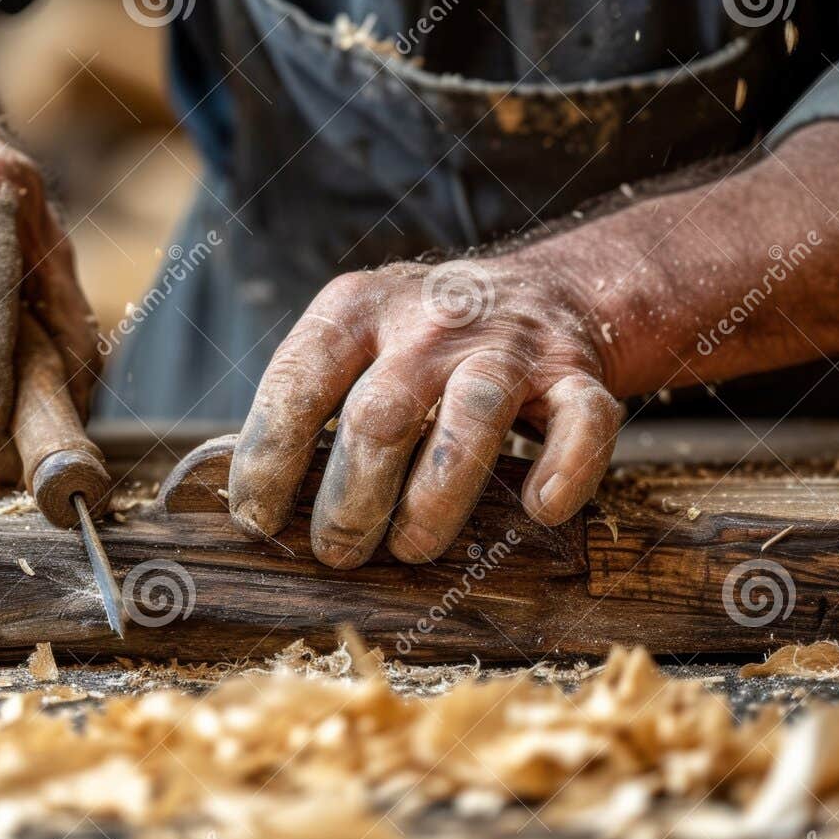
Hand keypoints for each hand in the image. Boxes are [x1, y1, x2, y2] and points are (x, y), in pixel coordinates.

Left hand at [228, 255, 623, 567]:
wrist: (546, 288)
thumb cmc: (426, 342)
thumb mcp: (359, 339)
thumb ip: (315, 398)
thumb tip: (258, 504)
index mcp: (359, 307)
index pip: (298, 381)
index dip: (268, 457)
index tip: (257, 518)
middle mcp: (432, 319)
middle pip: (380, 416)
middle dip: (349, 501)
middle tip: (335, 551)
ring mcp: (509, 344)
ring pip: (471, 421)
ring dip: (434, 502)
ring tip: (410, 549)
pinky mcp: (577, 372)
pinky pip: (581, 423)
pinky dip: (564, 471)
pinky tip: (536, 508)